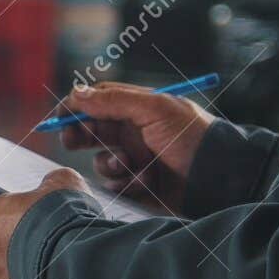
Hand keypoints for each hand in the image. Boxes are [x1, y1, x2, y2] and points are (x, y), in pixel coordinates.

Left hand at [0, 168, 89, 278]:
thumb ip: (51, 181)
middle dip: (21, 233)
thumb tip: (54, 183)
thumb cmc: (62, 218)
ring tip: (60, 253)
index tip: (31, 203)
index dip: (12, 202)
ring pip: (13, 265)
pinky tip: (63, 272)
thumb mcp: (62, 182)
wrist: (76, 263)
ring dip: (31, 259)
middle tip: (49, 229)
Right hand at [57, 82, 214, 213]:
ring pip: (101, 161)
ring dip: (110, 164)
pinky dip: (125, 184)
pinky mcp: (139, 185)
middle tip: (71, 141)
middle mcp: (134, 132)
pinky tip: (146, 182)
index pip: (97, 100)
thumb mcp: (155, 110)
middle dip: (79, 135)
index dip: (75, 106)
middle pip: (92, 130)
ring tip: (132, 166)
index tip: (58, 117)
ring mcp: (136, 159)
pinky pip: (115, 185)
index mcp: (139, 108)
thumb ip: (114, 100)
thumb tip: (77, 93)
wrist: (220, 179)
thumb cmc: (193, 138)